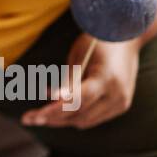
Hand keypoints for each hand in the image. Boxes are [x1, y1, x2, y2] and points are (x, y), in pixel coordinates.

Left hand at [20, 33, 139, 128]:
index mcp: (107, 78)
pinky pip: (93, 117)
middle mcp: (118, 95)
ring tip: (38, 114)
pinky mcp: (120, 106)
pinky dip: (74, 114)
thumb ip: (69, 79)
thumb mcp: (79, 55)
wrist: (128, 37)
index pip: (78, 100)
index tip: (35, 116)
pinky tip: (57, 107)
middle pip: (80, 115)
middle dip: (52, 118)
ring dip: (61, 118)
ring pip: (85, 120)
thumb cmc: (98, 40)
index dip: (55, 109)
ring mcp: (121, 103)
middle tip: (28, 118)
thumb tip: (53, 99)